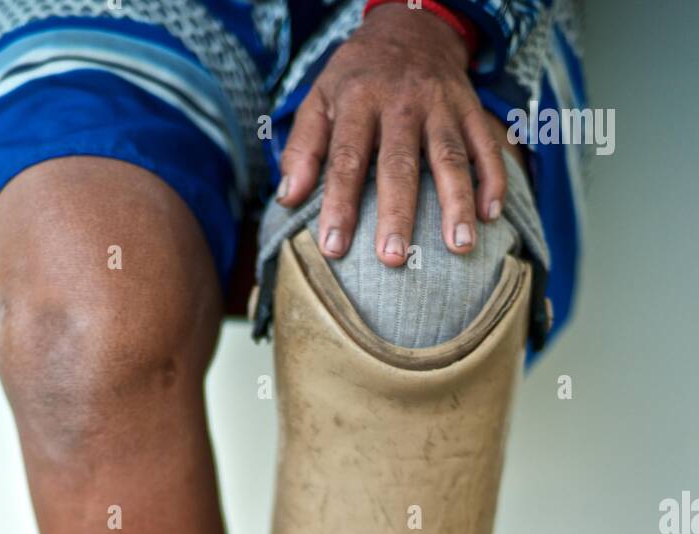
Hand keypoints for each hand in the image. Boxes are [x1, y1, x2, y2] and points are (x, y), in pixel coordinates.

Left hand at [276, 6, 506, 264]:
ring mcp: (441, 105)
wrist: (410, 26)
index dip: (339, 205)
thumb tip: (288, 199)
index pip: (346, 159)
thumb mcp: (319, 98)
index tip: (334, 249)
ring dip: (456, 203)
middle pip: (399, 164)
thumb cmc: (357, 77)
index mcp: (358, 101)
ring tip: (459, 247)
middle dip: (397, 212)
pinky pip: (487, 145)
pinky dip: (493, 179)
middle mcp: (402, 102)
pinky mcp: (470, 107)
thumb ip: (303, 148)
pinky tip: (491, 215)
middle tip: (393, 258)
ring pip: (450, 157)